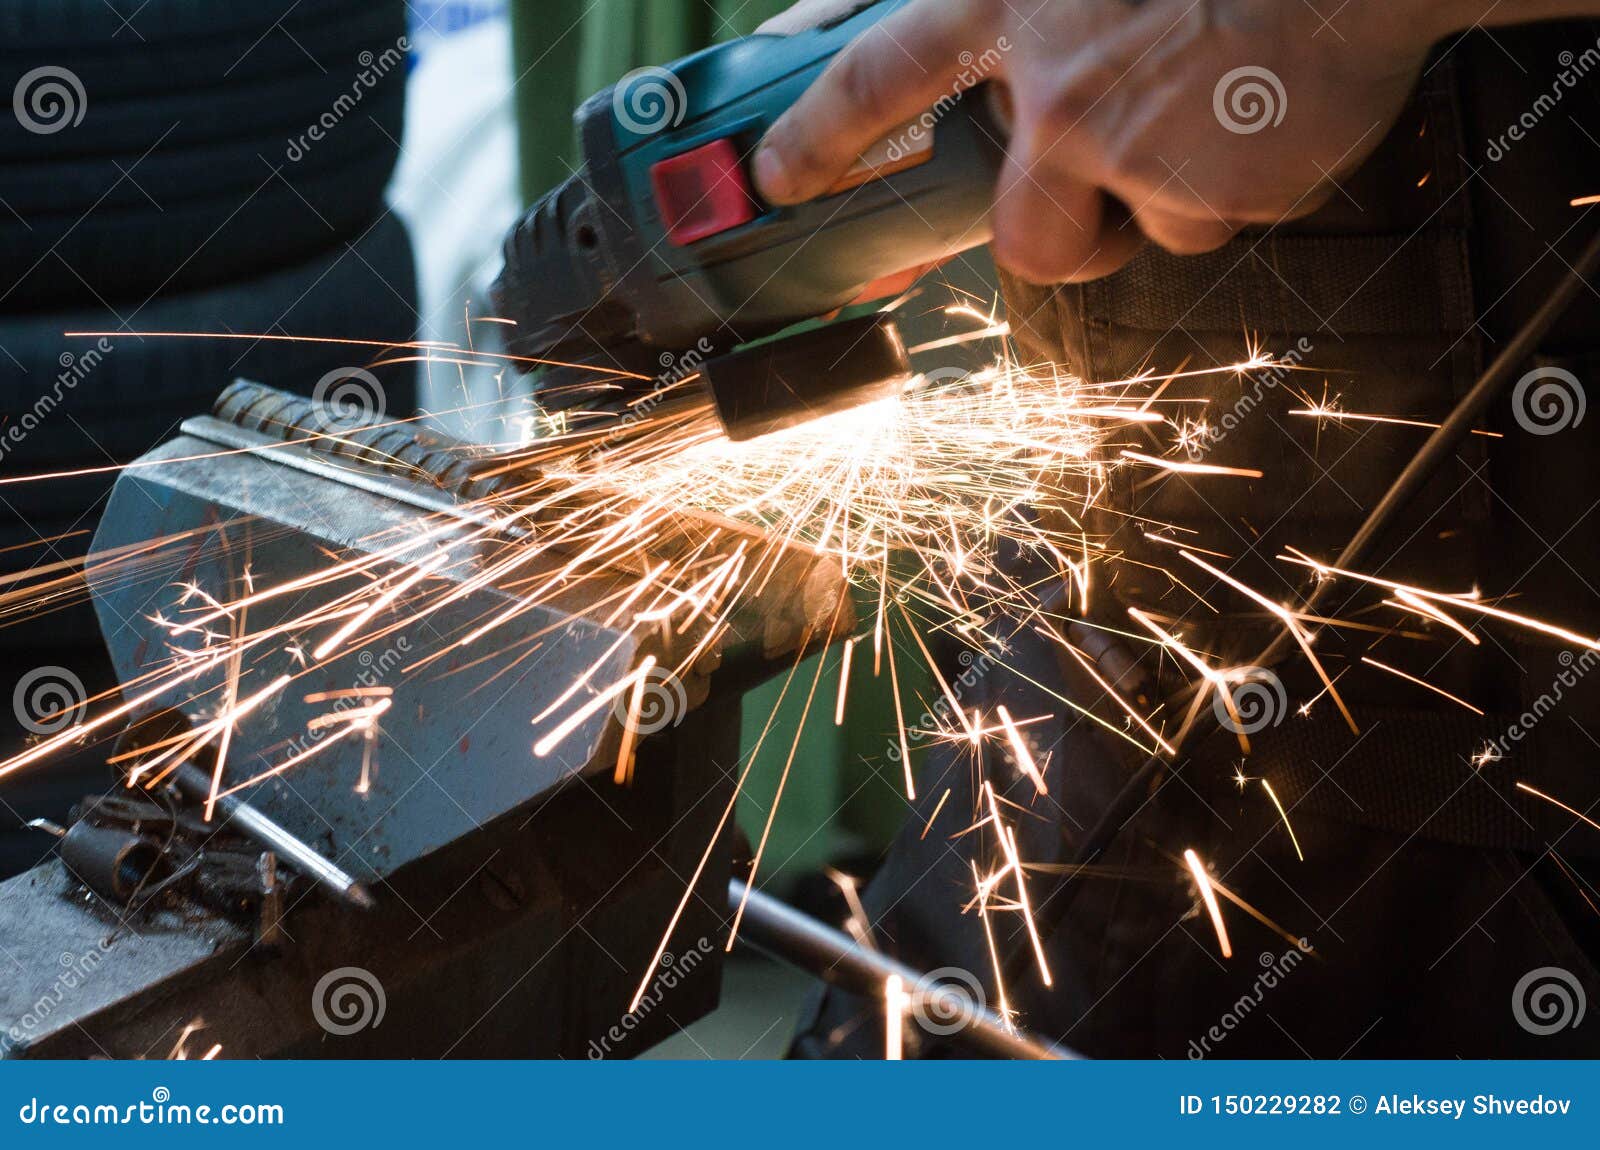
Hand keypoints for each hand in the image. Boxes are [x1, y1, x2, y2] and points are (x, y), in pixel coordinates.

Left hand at [752, 0, 1470, 282]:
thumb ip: (1012, 4)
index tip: (779, 177)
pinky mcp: (1205, 193)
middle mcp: (1057, 84)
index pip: (880, 77)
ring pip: (1127, 235)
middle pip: (1018, 236)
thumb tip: (920, 23)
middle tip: (1099, 203)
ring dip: (1160, 204)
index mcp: (1017, 0)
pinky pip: (1204, 227)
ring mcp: (1129, 148)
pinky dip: (1234, 190)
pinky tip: (1259, 122)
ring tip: (1211, 124)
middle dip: (1056, 239)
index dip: (820, 135)